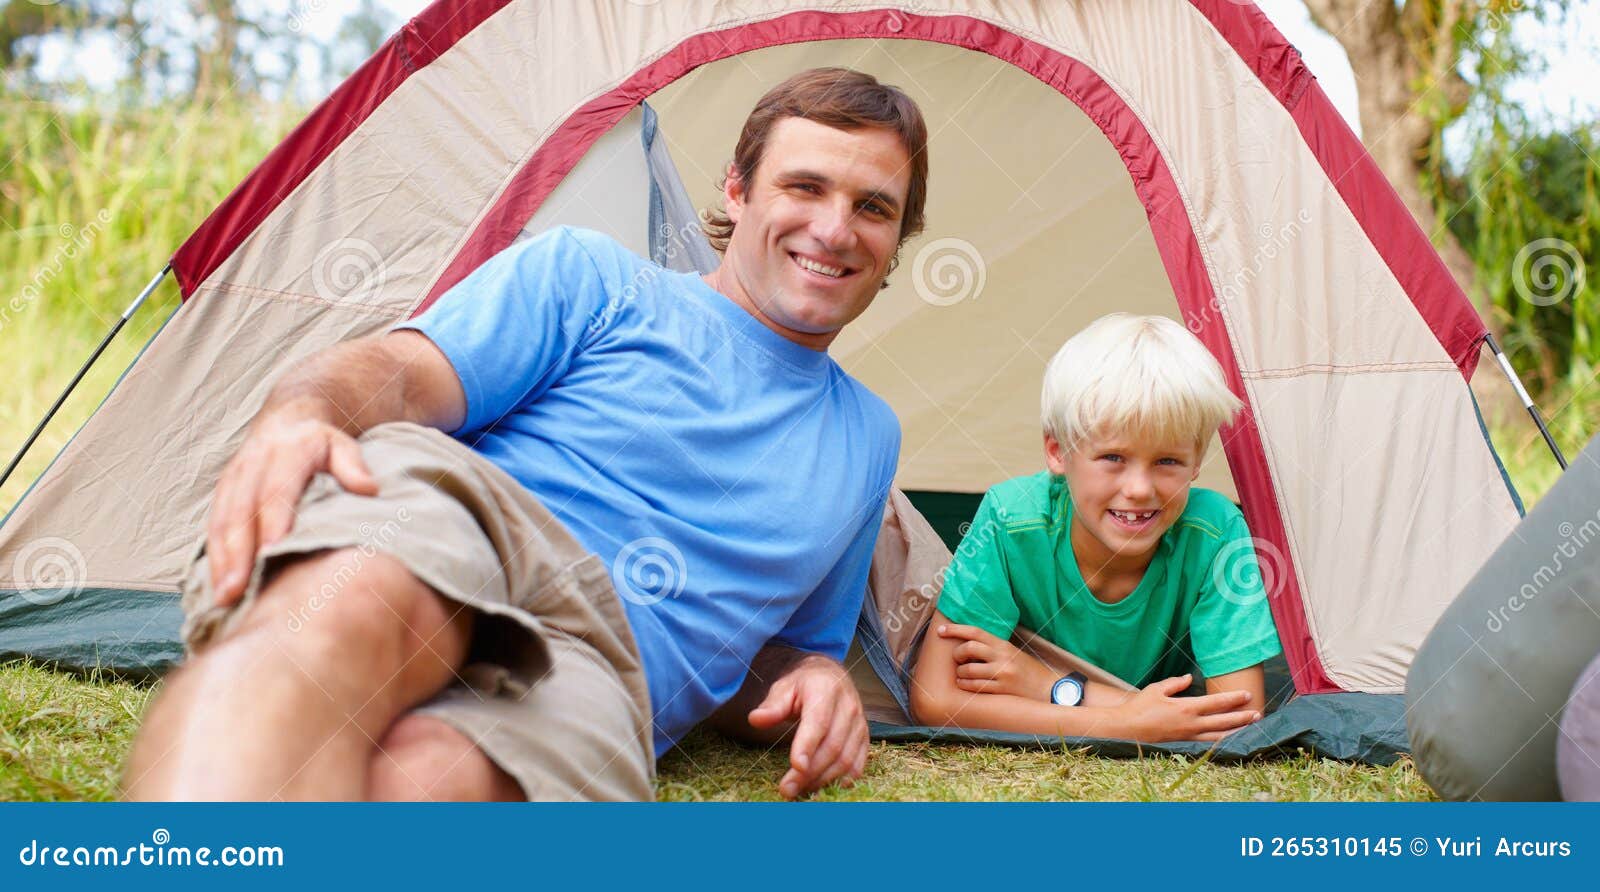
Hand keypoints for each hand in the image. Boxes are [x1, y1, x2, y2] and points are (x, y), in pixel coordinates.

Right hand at [205, 411, 377, 606]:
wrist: (287, 422)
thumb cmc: (321, 444)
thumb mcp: (342, 445)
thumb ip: (353, 465)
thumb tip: (369, 488)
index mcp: (285, 452)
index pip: (277, 489)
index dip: (272, 520)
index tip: (271, 552)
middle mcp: (253, 464)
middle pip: (241, 509)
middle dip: (238, 551)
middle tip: (238, 589)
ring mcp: (233, 478)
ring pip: (221, 520)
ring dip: (221, 560)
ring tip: (224, 597)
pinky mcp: (222, 492)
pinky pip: (213, 525)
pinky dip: (214, 556)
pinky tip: (217, 586)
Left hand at [745, 656, 867, 798]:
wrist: (831, 678)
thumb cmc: (803, 686)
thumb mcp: (784, 688)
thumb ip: (772, 706)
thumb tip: (755, 719)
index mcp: (826, 690)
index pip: (819, 721)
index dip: (808, 745)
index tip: (796, 766)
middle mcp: (848, 707)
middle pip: (832, 746)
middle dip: (810, 772)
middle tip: (787, 789)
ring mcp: (859, 724)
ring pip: (846, 760)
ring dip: (822, 780)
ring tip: (799, 791)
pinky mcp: (864, 739)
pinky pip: (857, 765)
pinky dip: (840, 781)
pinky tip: (821, 789)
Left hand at [937, 622, 1057, 700]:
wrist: (1048, 689)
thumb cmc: (1027, 670)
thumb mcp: (1011, 653)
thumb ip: (992, 648)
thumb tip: (966, 644)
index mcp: (1003, 644)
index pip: (976, 632)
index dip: (955, 629)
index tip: (940, 629)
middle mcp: (1002, 656)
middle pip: (969, 648)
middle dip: (957, 654)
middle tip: (958, 659)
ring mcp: (1002, 673)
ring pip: (968, 669)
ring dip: (959, 673)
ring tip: (962, 675)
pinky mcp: (1002, 689)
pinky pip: (975, 686)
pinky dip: (965, 685)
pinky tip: (966, 685)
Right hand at [1113, 674, 1259, 742]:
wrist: (1127, 728)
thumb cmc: (1140, 706)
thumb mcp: (1157, 689)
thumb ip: (1176, 683)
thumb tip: (1189, 678)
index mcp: (1186, 707)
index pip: (1216, 702)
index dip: (1233, 698)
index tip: (1246, 695)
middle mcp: (1191, 723)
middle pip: (1223, 721)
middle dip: (1242, 717)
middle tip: (1258, 713)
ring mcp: (1188, 735)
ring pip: (1219, 735)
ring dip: (1236, 731)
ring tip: (1250, 728)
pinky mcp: (1184, 743)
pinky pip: (1207, 743)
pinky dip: (1221, 741)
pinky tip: (1229, 739)